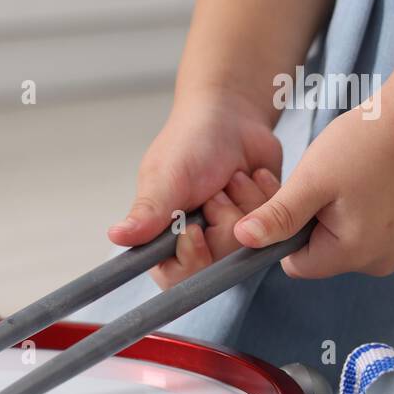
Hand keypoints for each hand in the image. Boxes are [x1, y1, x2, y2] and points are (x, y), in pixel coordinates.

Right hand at [109, 93, 283, 287]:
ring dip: (244, 204)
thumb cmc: (191, 142)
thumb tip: (116, 236)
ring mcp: (232, 235)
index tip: (194, 230)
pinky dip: (265, 197)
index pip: (174, 277)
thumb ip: (147, 212)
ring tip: (232, 178)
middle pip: (217, 264)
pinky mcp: (262, 223)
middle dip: (222, 222)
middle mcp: (197, 243)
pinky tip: (253, 177)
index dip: (190, 260)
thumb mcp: (165, 177)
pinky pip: (276, 227)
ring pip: (249, 245)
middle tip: (214, 192)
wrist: (231, 116)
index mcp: (163, 238)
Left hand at [234, 101, 393, 277]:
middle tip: (328, 181)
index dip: (288, 232)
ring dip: (343, 216)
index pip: (297, 264)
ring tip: (356, 177)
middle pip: (325, 254)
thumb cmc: (368, 142)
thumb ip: (277, 216)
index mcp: (353, 255)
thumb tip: (242, 240)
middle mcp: (384, 262)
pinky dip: (371, 210)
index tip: (300, 197)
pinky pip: (379, 231)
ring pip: (351, 242)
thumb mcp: (312, 179)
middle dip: (317, 223)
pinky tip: (378, 179)